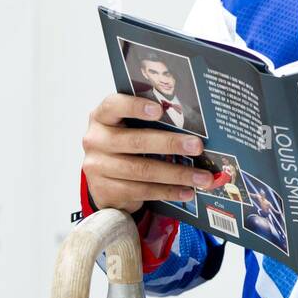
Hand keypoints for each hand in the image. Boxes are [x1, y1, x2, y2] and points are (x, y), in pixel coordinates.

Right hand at [81, 94, 211, 214]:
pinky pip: (142, 191)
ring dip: (177, 174)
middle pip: (136, 142)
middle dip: (171, 144)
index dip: (135, 107)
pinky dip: (168, 192)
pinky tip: (186, 192)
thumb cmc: (123, 144)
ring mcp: (97, 167)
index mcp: (101, 117)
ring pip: (142, 170)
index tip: (159, 109)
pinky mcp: (105, 191)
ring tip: (202, 177)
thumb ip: (148, 122)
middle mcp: (95, 141)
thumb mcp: (128, 128)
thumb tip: (191, 126)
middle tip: (197, 147)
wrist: (102, 178)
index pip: (114, 106)